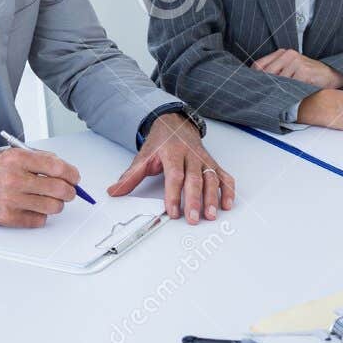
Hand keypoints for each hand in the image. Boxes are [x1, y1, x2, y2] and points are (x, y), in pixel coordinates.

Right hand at [0, 147, 79, 227]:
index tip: (74, 178)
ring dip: (56, 205)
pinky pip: (39, 220)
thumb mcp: (7, 155)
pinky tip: (32, 208)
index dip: (72, 174)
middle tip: (67, 192)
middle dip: (69, 192)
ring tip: (49, 200)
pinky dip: (40, 216)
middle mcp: (14, 178)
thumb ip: (35, 159)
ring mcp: (11, 200)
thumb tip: (62, 169)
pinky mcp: (7, 217)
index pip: (57, 166)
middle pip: (59, 189)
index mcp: (17, 159)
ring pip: (53, 207)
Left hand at [106, 112, 235, 223]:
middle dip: (194, 200)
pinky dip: (228, 190)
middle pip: (194, 179)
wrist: (176, 123)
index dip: (173, 194)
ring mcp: (203, 159)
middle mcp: (191, 155)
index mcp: (172, 152)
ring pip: (211, 179)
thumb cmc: (161, 142)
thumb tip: (114, 192)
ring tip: (210, 215)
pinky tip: (227, 204)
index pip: (174, 175)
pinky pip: (223, 176)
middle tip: (192, 218)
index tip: (171, 211)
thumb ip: (130, 176)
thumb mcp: (143, 156)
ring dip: (212, 198)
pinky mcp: (213, 164)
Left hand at [251, 48, 342, 89]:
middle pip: (266, 73)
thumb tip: (257, 85)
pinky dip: (288, 93)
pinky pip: (289, 85)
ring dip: (277, 91)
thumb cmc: (309, 75)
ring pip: (277, 81)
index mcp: (282, 53)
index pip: (259, 65)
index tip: (252, 87)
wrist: (331, 76)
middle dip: (265, 85)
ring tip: (278, 97)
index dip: (254, 78)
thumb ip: (276, 73)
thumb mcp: (290, 71)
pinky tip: (290, 96)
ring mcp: (295, 61)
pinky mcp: (303, 71)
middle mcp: (288, 54)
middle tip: (261, 96)